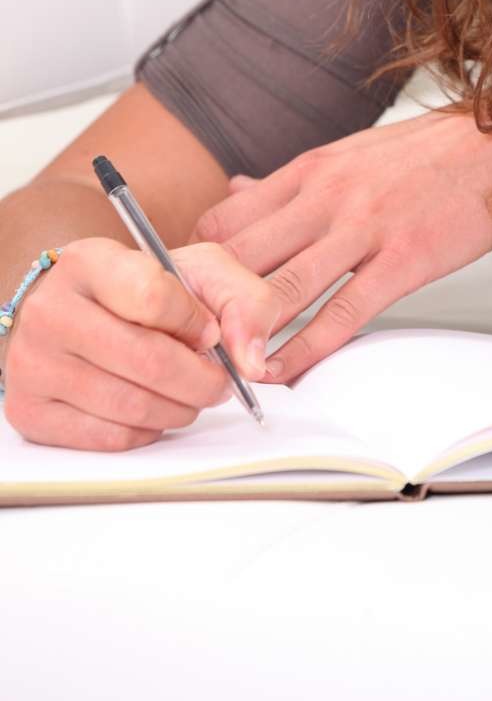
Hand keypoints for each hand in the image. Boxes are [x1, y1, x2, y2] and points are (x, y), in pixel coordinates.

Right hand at [2, 236, 279, 451]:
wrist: (76, 311)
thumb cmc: (140, 290)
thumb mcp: (199, 271)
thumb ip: (244, 301)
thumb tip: (253, 361)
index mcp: (91, 263)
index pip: (153, 296)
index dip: (197, 322)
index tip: (210, 331)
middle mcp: (51, 309)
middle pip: (148, 360)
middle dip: (202, 379)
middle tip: (219, 382)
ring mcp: (33, 363)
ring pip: (131, 405)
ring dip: (180, 408)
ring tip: (191, 393)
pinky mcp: (30, 411)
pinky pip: (109, 438)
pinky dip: (148, 430)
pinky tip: (155, 408)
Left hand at [191, 103, 491, 385]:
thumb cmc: (427, 156)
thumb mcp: (345, 152)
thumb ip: (287, 181)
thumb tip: (233, 188)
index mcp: (308, 170)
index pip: (224, 219)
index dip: (194, 264)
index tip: (185, 299)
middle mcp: (326, 196)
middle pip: (240, 255)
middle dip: (208, 305)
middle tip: (191, 344)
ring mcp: (364, 228)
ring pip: (284, 286)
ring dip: (248, 333)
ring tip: (226, 368)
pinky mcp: (402, 260)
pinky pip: (343, 312)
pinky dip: (308, 349)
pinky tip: (288, 371)